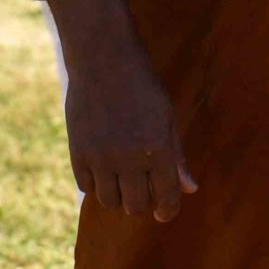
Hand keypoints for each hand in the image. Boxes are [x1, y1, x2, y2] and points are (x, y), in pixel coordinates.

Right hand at [38, 0, 197, 223]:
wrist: (102, 57)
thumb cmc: (142, 85)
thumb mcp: (167, 117)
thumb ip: (176, 156)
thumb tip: (190, 189)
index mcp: (158, 148)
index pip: (166, 197)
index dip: (167, 210)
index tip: (163, 211)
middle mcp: (129, 157)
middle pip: (136, 206)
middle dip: (141, 203)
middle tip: (141, 190)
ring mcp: (101, 156)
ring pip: (110, 202)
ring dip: (117, 196)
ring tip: (120, 178)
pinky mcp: (78, 151)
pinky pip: (87, 186)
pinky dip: (95, 182)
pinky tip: (101, 165)